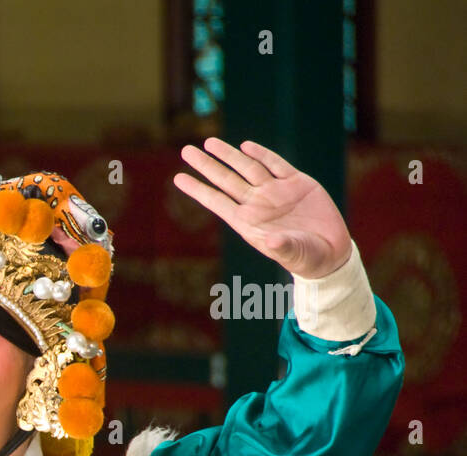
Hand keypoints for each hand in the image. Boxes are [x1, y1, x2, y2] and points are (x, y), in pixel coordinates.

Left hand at [174, 138, 352, 278]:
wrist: (331, 252)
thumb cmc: (306, 258)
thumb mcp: (292, 253)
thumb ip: (281, 246)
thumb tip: (270, 241)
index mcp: (248, 222)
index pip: (217, 202)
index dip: (198, 189)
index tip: (178, 178)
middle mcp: (258, 204)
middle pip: (226, 180)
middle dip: (207, 165)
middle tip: (186, 150)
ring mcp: (276, 192)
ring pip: (248, 168)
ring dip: (229, 154)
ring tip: (209, 142)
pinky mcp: (297, 183)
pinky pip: (276, 164)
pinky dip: (261, 154)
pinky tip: (246, 146)